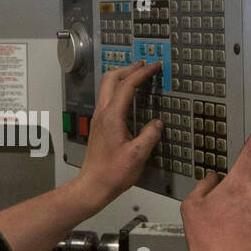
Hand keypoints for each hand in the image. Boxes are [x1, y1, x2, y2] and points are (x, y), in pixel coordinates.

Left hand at [74, 61, 163, 209]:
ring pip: (107, 87)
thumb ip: (149, 135)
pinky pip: (107, 98)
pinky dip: (118, 89)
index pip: (127, 86)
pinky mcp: (99, 125)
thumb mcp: (137, 155)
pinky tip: (128, 96)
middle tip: (145, 65)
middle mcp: (102, 114)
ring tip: (138, 75)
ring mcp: (98, 118)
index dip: (142, 73)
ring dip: (122, 77)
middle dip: (128, 68)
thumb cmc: (112, 173)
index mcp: (112, 117)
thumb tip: (157, 123)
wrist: (93, 185)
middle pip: (111, 79)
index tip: (154, 66)